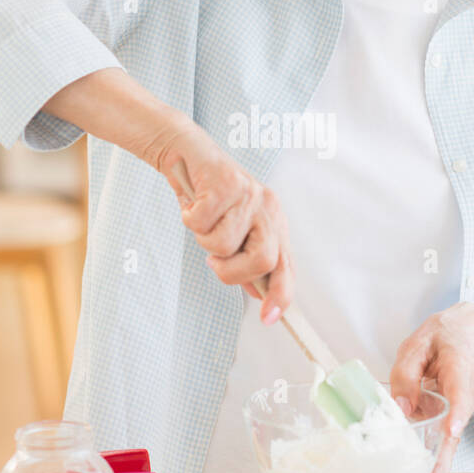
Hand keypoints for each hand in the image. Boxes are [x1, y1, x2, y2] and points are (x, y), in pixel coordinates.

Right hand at [153, 118, 293, 323]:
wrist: (187, 153)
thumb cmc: (210, 197)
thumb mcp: (232, 230)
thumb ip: (247, 259)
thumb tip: (257, 293)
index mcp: (274, 222)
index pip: (286, 265)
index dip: (280, 295)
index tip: (268, 319)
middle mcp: (268, 207)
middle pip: (263, 260)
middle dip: (231, 272)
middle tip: (214, 262)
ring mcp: (248, 194)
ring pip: (224, 245)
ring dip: (204, 240)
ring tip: (202, 221)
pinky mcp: (225, 183)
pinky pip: (201, 224)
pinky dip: (190, 219)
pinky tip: (193, 204)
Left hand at [390, 302, 473, 472]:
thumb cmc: (444, 337)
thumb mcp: (419, 342)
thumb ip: (407, 371)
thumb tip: (399, 409)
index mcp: (460, 367)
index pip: (460, 392)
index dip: (455, 412)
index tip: (450, 430)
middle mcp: (465, 395)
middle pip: (454, 431)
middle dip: (442, 463)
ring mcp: (460, 409)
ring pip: (449, 441)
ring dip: (437, 468)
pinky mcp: (452, 417)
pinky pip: (442, 439)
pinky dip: (433, 460)